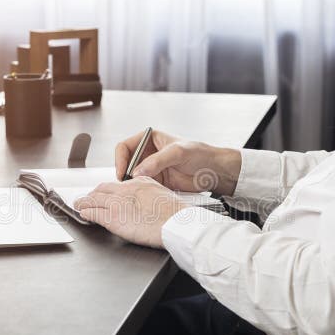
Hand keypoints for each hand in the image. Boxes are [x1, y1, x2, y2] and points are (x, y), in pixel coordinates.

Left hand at [74, 177, 188, 247]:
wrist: (177, 223)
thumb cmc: (176, 214)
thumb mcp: (163, 196)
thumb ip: (149, 196)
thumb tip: (145, 204)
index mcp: (140, 182)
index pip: (117, 184)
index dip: (108, 190)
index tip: (105, 195)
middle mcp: (126, 189)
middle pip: (102, 189)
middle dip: (93, 194)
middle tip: (87, 199)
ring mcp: (118, 203)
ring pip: (94, 199)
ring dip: (84, 202)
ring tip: (79, 205)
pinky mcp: (113, 217)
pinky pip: (93, 213)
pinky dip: (86, 213)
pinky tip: (83, 214)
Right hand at [115, 130, 241, 195]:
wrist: (214, 172)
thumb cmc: (200, 154)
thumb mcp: (178, 152)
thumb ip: (157, 161)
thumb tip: (138, 171)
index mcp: (149, 139)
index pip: (125, 147)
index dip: (120, 159)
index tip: (122, 172)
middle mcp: (148, 153)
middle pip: (125, 163)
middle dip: (124, 174)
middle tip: (127, 185)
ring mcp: (151, 168)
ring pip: (132, 177)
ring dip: (132, 184)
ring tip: (135, 191)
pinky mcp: (156, 182)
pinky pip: (142, 187)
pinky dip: (140, 191)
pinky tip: (144, 195)